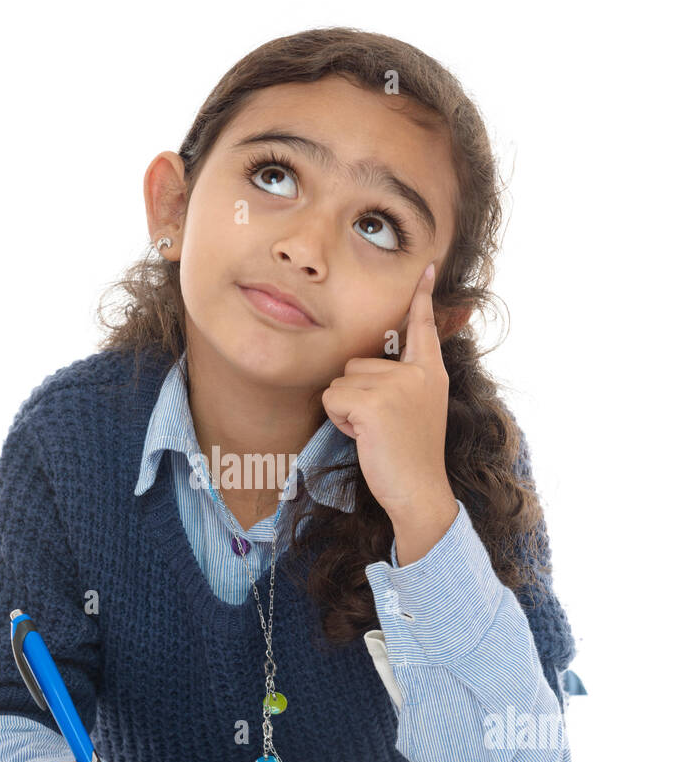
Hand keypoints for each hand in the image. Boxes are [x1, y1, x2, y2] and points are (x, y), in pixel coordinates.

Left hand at [321, 262, 457, 558]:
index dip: (423, 298)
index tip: (428, 268)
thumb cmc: (409, 458)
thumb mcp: (414, 410)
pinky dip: (339, 421)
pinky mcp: (375, 404)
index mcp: (429, 373)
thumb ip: (400, 384)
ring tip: (374, 434)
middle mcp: (417, 373)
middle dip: (356, 396)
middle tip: (381, 428)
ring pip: (341, 381)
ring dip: (346, 410)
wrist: (419, 493)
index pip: (423, 328)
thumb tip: (362, 369)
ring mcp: (398, 386)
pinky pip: (333, 398)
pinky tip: (364, 438)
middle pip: (356, 363)